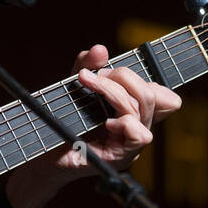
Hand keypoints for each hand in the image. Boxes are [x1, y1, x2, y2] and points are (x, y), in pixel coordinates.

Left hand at [17, 43, 181, 193]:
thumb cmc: (60, 122)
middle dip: (122, 77)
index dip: (141, 78)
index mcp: (133, 112)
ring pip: (141, 109)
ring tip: (88, 86)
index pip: (165, 96)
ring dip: (113, 91)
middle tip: (92, 77)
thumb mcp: (74, 86)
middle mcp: (136, 128)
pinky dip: (123, 122)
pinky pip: (141, 135)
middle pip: (152, 95)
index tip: (106, 72)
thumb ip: (87, 65)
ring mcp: (130, 145)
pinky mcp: (120, 158)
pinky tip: (104, 123)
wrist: (42, 154)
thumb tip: (100, 50)